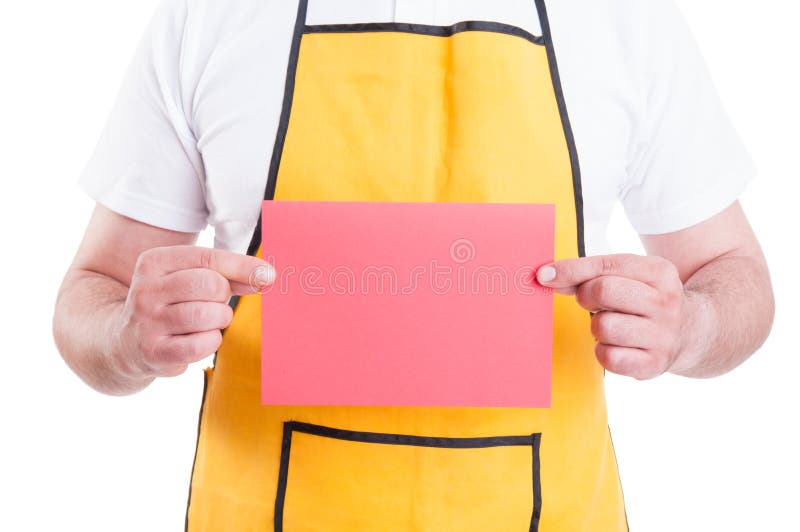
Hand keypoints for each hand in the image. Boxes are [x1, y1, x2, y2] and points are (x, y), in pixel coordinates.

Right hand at [110, 246, 274, 379]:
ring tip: (204, 322)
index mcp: (154, 262)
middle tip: (213, 304)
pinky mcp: (153, 352)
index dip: (243, 267)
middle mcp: (146, 290)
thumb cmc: (171, 303)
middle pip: (210, 285)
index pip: (208, 258)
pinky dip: (210, 342)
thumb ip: (228, 273)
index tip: (267, 276)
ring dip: (218, 320)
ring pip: (208, 315)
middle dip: (223, 297)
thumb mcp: (188, 277)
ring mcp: (147, 322)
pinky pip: (202, 345)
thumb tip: (266, 276)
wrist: (124, 342)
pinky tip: (197, 340)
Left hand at [536, 254, 695, 379]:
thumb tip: (547, 277)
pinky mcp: (654, 364)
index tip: (544, 275)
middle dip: (585, 296)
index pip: (605, 266)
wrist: (691, 331)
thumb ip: (589, 272)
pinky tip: (616, 345)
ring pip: (603, 326)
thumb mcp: (629, 275)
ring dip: (596, 326)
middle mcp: (666, 302)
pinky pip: (607, 357)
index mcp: (659, 271)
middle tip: (591, 303)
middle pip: (603, 291)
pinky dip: (603, 351)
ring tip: (611, 324)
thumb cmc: (644, 298)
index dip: (570, 270)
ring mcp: (663, 336)